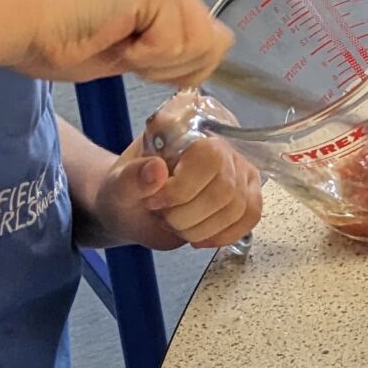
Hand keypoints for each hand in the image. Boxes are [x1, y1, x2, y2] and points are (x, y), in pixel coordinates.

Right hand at [3, 0, 232, 87]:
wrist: (20, 25)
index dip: (177, 67)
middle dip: (170, 66)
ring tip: (117, 40)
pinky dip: (143, 55)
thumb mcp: (134, 52)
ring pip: (198, 46)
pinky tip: (113, 35)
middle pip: (213, 44)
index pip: (210, 40)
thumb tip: (215, 52)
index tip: (133, 57)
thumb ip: (172, 50)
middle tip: (123, 48)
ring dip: (154, 60)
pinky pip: (174, 43)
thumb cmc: (58, 39)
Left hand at [89, 120, 262, 251]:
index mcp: (188, 130)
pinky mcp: (245, 193)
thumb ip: (131, 178)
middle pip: (225, 189)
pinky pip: (250, 217)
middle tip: (163, 216)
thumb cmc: (128, 191)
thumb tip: (156, 170)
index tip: (154, 201)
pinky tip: (199, 237)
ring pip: (238, 208)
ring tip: (177, 225)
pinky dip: (222, 235)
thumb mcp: (117, 186)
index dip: (182, 189)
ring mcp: (238, 169)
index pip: (209, 157)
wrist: (134, 208)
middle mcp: (222, 145)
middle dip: (187, 215)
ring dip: (201, 229)